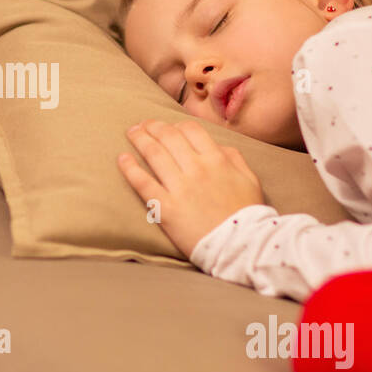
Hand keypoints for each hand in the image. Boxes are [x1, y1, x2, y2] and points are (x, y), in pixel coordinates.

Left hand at [117, 119, 265, 257]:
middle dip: (153, 127)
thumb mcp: (249, 179)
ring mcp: (180, 188)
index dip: (176, 125)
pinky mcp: (166, 208)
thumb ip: (234, 158)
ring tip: (131, 133)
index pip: (191, 130)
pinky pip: (143, 183)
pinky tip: (122, 159)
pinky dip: (130, 168)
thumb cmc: (247, 214)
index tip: (168, 127)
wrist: (241, 246)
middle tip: (142, 125)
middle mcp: (197, 169)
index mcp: (217, 160)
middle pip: (168, 137)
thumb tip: (218, 146)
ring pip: (154, 154)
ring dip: (140, 139)